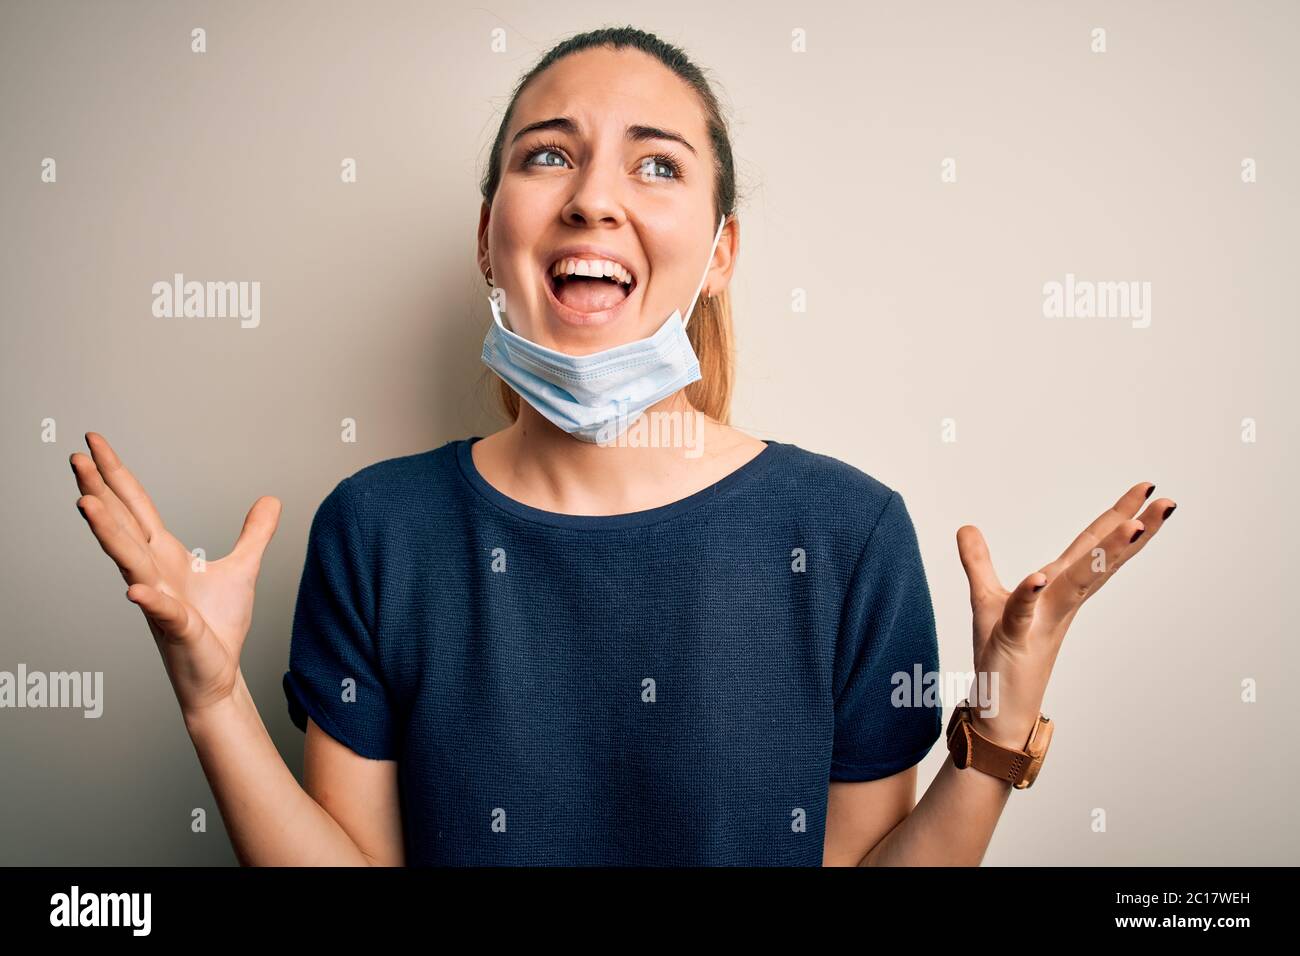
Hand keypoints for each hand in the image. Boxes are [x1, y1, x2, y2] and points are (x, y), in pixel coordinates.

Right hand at [71, 432, 281, 718]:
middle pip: (122, 524)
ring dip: (109, 533)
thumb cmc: (217, 625)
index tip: (93, 443)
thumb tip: (270, 500)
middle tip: (76, 457)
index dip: (116, 475)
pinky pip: (162, 611)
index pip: (135, 506)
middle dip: (99, 491)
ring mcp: (160, 600)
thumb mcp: (243, 569)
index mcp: (165, 555)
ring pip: (130, 561)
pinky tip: (135, 589)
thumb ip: (254, 534)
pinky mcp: (178, 628)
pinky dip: (149, 600)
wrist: (218, 673)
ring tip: (87, 504)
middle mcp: (153, 572)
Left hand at [955, 481, 1175, 749]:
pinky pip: (1022, 613)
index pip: (1091, 546)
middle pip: (1101, 559)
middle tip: (1166, 501)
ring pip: (1077, 581)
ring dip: (1104, 554)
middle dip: (1134, 529)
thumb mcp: (986, 597)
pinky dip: (1030, 594)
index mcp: (1058, 589)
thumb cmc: (1000, 656)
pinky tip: (1039, 576)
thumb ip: (978, 561)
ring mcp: (1042, 621)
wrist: (998, 710)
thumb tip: (967, 527)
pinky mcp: (1015, 639)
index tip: (1147, 488)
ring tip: (1132, 524)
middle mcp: (1060, 602)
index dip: (1117, 516)